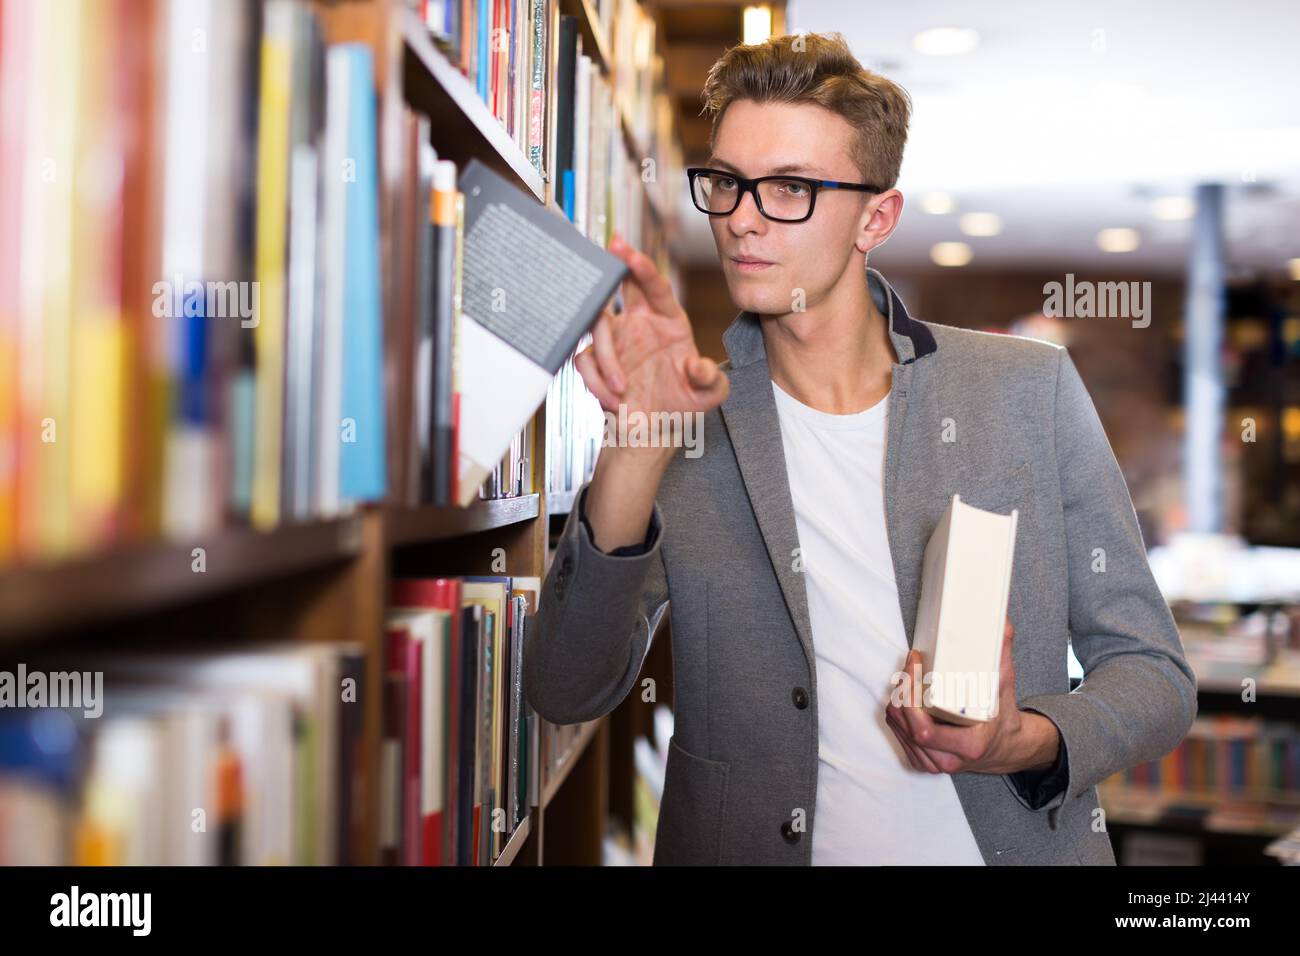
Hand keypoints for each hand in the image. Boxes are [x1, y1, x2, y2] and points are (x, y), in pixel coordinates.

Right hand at [575, 233, 730, 433]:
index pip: (656, 288)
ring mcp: (615, 341)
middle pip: (621, 285)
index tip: (631, 254)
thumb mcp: (708, 395)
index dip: (643, 269)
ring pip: (597, 327)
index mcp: (669, 321)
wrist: (655, 433)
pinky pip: (585, 360)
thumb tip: (698, 366)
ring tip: (622, 390)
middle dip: (614, 264)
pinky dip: (596, 383)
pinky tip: (613, 402)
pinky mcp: (596, 362)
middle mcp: (639, 324)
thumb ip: (711, 380)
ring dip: (607, 359)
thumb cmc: (683, 406)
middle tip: (610, 248)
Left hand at [885, 615, 1059, 774]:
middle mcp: (948, 759)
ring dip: (897, 698)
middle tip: (910, 664)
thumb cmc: (1003, 716)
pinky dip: (897, 712)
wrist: (1005, 747)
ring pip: (898, 728)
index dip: (911, 698)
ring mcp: (934, 764)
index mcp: (969, 745)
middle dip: (902, 691)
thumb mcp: (1006, 686)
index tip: (915, 664)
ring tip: (909, 674)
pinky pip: (898, 734)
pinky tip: (906, 694)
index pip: (924, 731)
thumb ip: (1002, 653)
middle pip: (906, 725)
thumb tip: (1003, 621)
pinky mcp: (923, 761)